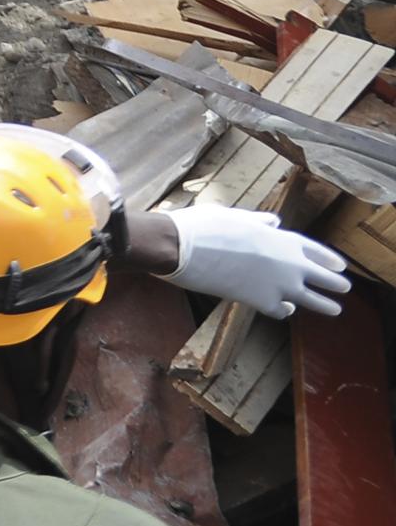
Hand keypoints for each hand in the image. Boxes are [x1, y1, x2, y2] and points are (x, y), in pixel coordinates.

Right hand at [163, 206, 350, 318]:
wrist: (182, 247)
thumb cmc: (204, 225)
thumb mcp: (234, 215)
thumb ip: (259, 221)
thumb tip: (274, 221)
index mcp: (283, 238)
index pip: (318, 251)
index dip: (330, 260)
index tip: (340, 266)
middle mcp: (290, 263)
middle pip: (324, 277)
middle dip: (336, 283)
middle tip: (344, 288)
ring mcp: (279, 284)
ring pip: (312, 299)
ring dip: (326, 305)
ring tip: (335, 309)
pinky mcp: (262, 301)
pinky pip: (281, 309)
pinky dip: (284, 310)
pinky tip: (286, 310)